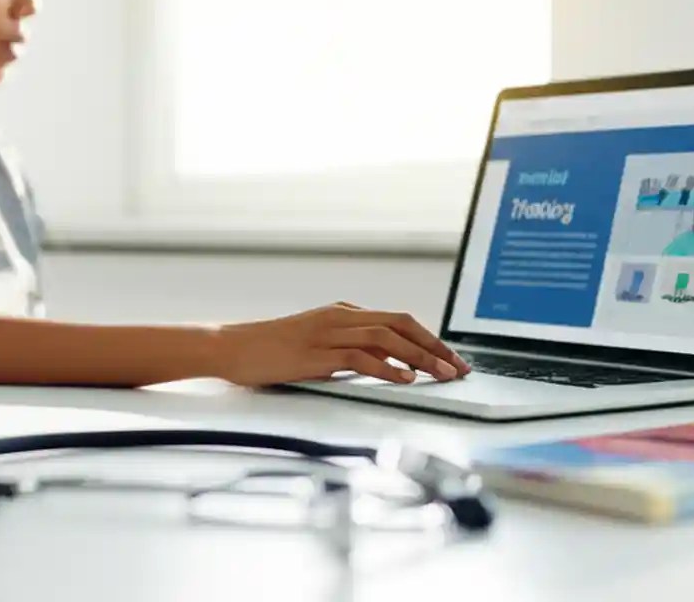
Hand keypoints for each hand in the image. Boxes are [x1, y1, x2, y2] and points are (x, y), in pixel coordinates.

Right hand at [215, 302, 471, 386]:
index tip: (453, 360)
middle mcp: (342, 316)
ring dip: (420, 357)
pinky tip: (405, 380)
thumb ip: (347, 349)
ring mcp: (329, 331)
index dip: (431, 340)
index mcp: (344, 312)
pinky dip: (387, 367)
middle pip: (402, 324)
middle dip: (436, 347)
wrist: (232, 347)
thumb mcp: (317, 345)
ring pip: (388, 337)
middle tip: (461, 369)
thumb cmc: (271, 351)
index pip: (399, 321)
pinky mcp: (316, 351)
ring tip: (443, 375)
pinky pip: (360, 356)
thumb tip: (385, 366)